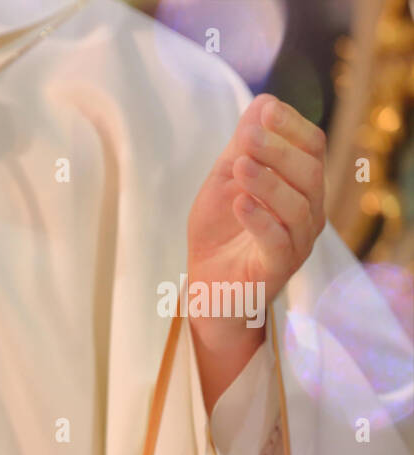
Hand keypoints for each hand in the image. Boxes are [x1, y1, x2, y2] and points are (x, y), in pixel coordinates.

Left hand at [186, 93, 326, 405]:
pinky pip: (278, 242)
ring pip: (297, 206)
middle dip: (279, 150)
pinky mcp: (276, 270)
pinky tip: (239, 203)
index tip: (266, 111)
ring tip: (240, 167)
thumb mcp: (224, 182)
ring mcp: (297, 243)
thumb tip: (263, 102)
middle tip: (248, 137)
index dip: (292, 126)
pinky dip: (260, 220)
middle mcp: (308, 213)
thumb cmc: (220, 233)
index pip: (312, 148)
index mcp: (301, 186)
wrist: (207, 288)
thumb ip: (242, 147)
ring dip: (269, 182)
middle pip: (309, 173)